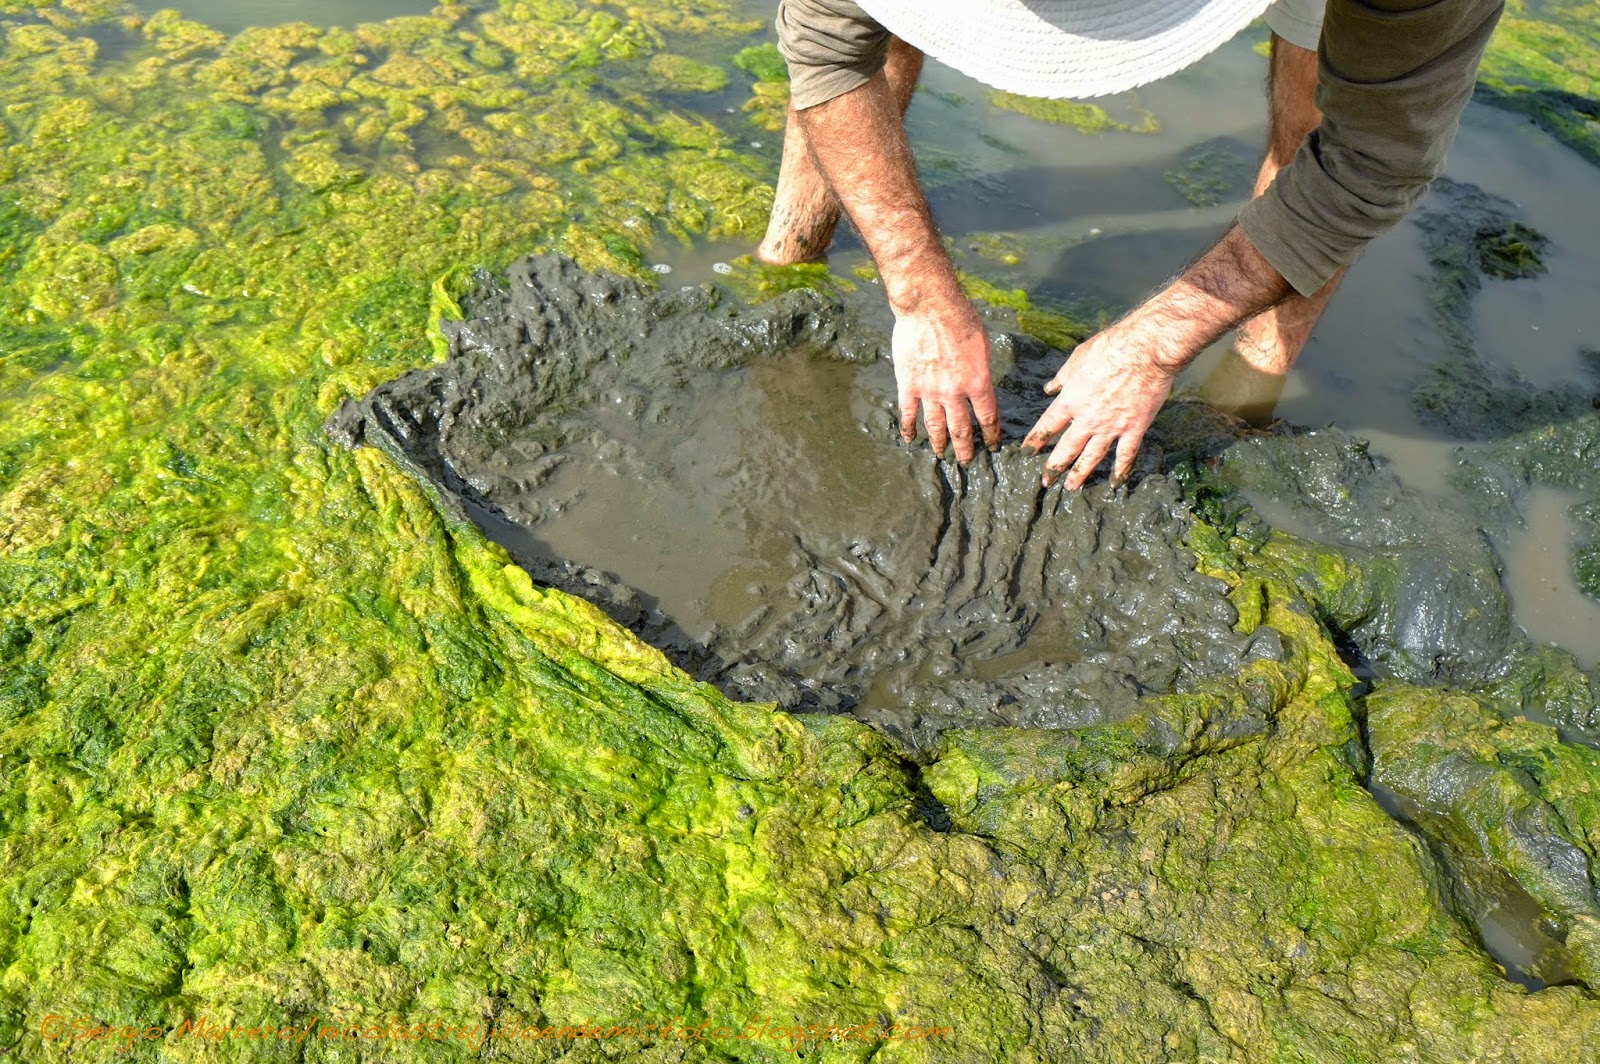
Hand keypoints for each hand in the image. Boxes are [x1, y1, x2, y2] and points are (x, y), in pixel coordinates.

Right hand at [892, 298, 1001, 462]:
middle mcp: (955, 392)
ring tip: (942, 455)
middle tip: (967, 461)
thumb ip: (981, 369)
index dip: (990, 434)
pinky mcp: (908, 385)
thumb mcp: (982, 344)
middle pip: (961, 429)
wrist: (928, 307)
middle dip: (965, 448)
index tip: (991, 445)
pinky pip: (908, 413)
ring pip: (936, 426)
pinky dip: (909, 429)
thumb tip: (980, 383)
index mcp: (978, 382)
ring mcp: (929, 391)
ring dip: (940, 443)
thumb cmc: (959, 317)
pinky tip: (910, 439)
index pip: (988, 417)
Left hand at [1021, 320, 1179, 489]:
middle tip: (1046, 481)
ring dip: (1080, 474)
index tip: (1026, 452)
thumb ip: (1063, 377)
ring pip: (1092, 457)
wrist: (1146, 350)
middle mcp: (1088, 419)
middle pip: (1066, 448)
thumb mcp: (1078, 358)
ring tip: (1070, 488)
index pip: (1047, 425)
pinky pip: (1125, 455)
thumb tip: (1049, 388)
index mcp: (1071, 400)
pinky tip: (1114, 484)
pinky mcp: (1134, 428)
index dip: (1035, 440)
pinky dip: (1120, 471)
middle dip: (1054, 466)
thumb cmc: (1110, 348)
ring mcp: (1112, 427)